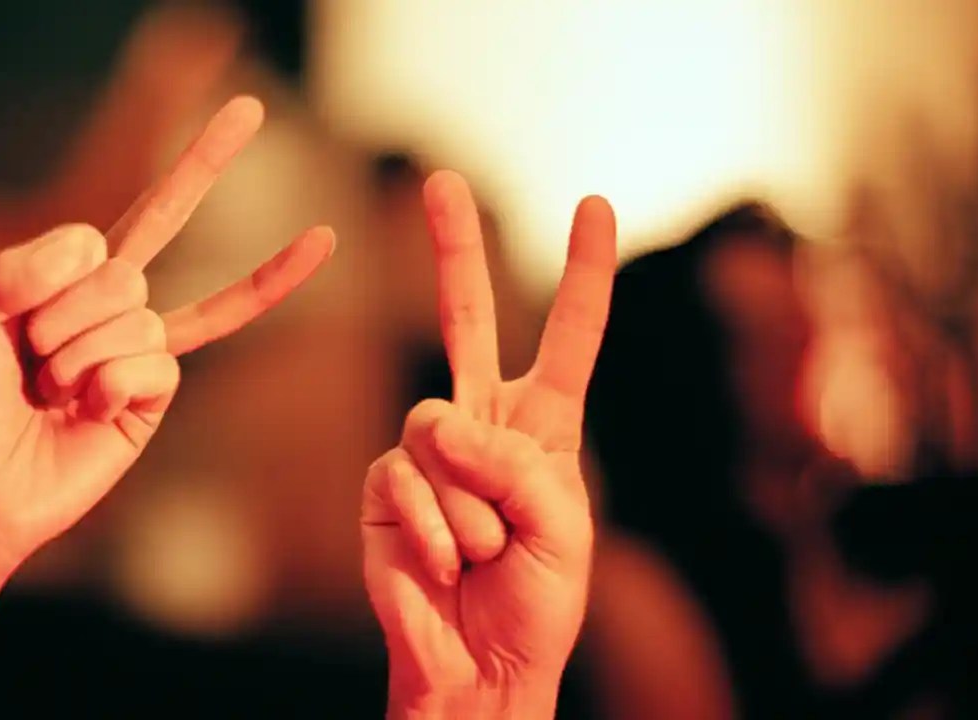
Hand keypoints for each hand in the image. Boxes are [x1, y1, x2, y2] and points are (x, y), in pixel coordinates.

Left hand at [0, 97, 334, 579]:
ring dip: (78, 352)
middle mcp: (113, 310)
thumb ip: (12, 266)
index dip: (183, 177)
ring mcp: (136, 357)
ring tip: (46, 391)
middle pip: (135, 264)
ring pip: (140, 316)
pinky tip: (82, 409)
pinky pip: (155, 363)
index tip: (223, 134)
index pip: (148, 213)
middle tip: (26, 355)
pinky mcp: (150, 403)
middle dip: (66, 309)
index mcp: (70, 277)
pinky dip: (111, 381)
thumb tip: (94, 247)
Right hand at [362, 171, 616, 717]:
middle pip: (464, 320)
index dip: (582, 274)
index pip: (567, 339)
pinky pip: (403, 477)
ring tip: (480, 554)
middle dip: (454, 250)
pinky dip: (433, 528)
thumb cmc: (535, 603)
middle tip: (439, 182)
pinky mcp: (385, 486)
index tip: (592, 205)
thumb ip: (517, 465)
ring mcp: (427, 452)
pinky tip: (443, 564)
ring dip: (470, 505)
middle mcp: (481, 425)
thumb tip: (441, 423)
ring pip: (436, 426)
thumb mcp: (564, 529)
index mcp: (542, 428)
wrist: (478, 669)